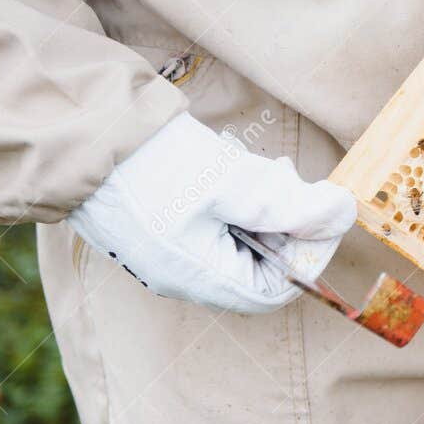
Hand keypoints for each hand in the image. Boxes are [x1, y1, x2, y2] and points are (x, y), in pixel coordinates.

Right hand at [66, 112, 355, 313]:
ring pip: (238, 233)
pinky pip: (212, 217)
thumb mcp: (232, 181)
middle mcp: (183, 273)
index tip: (316, 208)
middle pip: (260, 260)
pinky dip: (229, 191)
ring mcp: (168, 249)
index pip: (276, 289)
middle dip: (282, 217)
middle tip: (279, 175)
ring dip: (257, 198)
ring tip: (245, 163)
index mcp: (200, 277)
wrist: (78, 134)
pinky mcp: (159, 221)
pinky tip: (219, 160)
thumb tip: (345, 214)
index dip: (307, 251)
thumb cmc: (151, 164)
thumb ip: (291, 203)